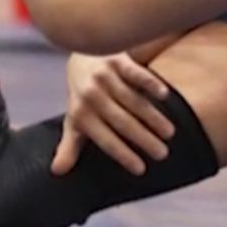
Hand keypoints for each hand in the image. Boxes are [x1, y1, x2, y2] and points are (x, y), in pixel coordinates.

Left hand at [51, 51, 177, 176]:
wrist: (82, 55)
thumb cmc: (82, 97)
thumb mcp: (73, 121)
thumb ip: (68, 147)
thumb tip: (57, 171)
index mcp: (81, 114)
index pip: (105, 140)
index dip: (123, 155)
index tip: (141, 169)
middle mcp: (91, 95)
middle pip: (122, 122)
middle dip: (143, 140)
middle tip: (162, 154)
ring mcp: (105, 76)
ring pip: (133, 101)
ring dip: (153, 118)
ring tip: (169, 133)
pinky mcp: (118, 60)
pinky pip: (136, 73)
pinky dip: (150, 83)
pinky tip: (164, 95)